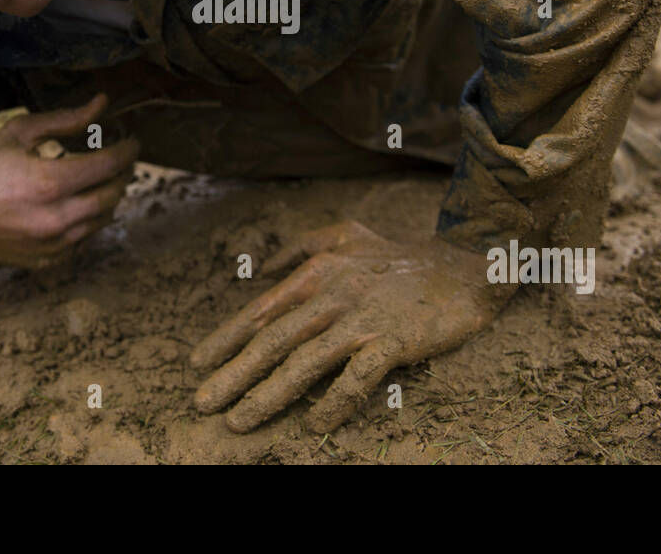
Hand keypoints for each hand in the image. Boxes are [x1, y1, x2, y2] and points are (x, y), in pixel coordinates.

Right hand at [0, 93, 138, 267]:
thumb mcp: (19, 133)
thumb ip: (65, 119)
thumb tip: (102, 103)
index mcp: (50, 183)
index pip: (111, 165)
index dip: (128, 149)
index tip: (132, 140)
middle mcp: (55, 219)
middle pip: (113, 194)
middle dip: (122, 173)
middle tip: (120, 157)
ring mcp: (52, 245)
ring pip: (102, 219)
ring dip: (107, 196)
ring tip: (99, 177)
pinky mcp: (45, 261)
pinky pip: (83, 239)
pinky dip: (87, 219)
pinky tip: (76, 203)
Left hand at [190, 220, 515, 432]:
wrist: (464, 264)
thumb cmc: (399, 256)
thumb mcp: (345, 235)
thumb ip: (301, 246)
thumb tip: (262, 268)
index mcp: (317, 272)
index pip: (261, 310)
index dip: (225, 339)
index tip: (196, 364)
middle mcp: (332, 295)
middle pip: (273, 341)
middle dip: (233, 375)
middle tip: (202, 403)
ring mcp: (362, 320)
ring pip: (304, 363)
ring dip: (268, 395)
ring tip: (239, 420)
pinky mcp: (393, 341)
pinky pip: (356, 379)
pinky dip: (334, 403)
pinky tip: (314, 425)